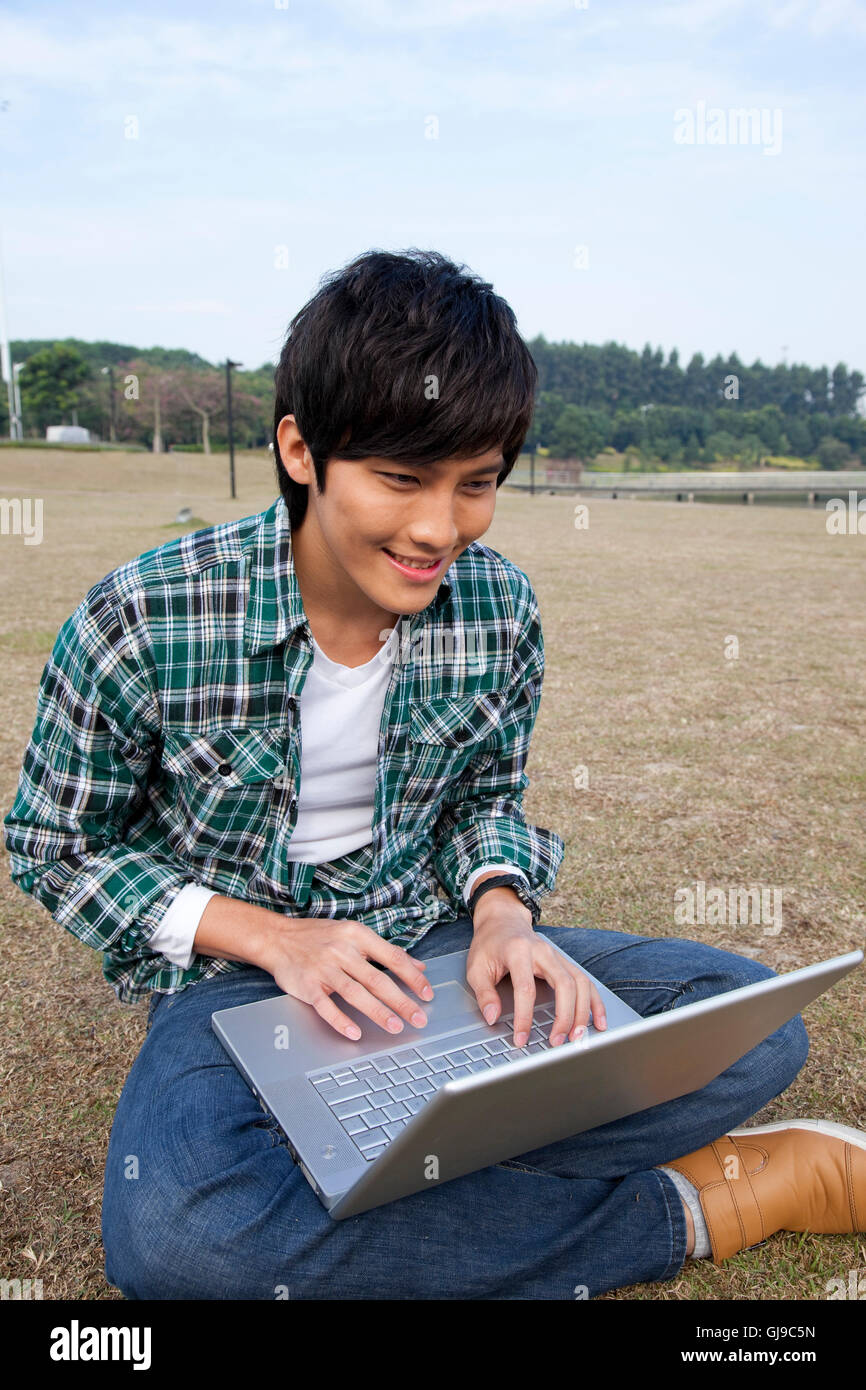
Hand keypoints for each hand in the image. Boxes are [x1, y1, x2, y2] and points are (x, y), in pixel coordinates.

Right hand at [193, 896, 434, 1041]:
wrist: (278, 938)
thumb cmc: (319, 937)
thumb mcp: (353, 935)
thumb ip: (386, 951)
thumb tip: (418, 966)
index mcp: (357, 936)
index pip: (392, 957)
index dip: (412, 977)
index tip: (427, 994)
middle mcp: (341, 951)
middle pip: (377, 979)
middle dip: (400, 1000)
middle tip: (418, 1017)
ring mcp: (324, 968)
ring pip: (355, 993)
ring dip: (376, 1011)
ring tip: (394, 1026)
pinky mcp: (307, 985)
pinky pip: (326, 1005)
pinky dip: (340, 1020)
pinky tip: (354, 1033)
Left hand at [466, 907, 606, 1048]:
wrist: (503, 920)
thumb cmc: (489, 944)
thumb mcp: (476, 967)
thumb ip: (484, 993)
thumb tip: (493, 1018)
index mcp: (518, 951)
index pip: (526, 988)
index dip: (524, 1017)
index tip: (521, 1038)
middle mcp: (542, 951)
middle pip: (564, 984)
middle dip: (563, 1016)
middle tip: (556, 1041)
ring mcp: (557, 955)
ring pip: (580, 983)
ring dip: (582, 1012)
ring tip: (578, 1037)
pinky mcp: (564, 962)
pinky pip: (585, 981)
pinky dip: (594, 1002)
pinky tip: (598, 1020)